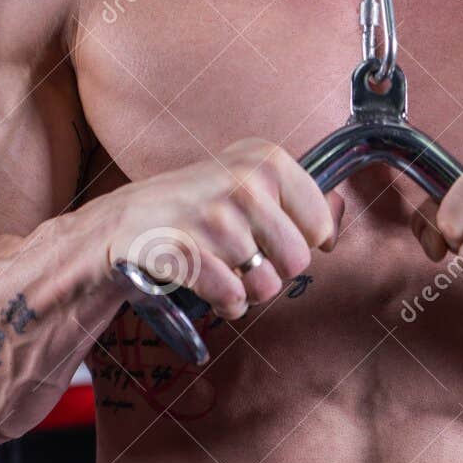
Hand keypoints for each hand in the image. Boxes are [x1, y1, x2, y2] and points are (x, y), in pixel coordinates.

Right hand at [106, 138, 344, 321]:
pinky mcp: (185, 249)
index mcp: (266, 158)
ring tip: (225, 271)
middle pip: (297, 261)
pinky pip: (232, 298)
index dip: (300, 243)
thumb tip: (339, 219)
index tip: (273, 237)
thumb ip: (300, 196)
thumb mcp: (248, 180)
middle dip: (273, 272)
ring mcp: (213, 215)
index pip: (320, 225)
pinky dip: (224, 304)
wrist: (124, 222)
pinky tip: (210, 286)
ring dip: (247, 291)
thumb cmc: (196, 204)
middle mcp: (243, 181)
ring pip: (266, 286)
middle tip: (245, 259)